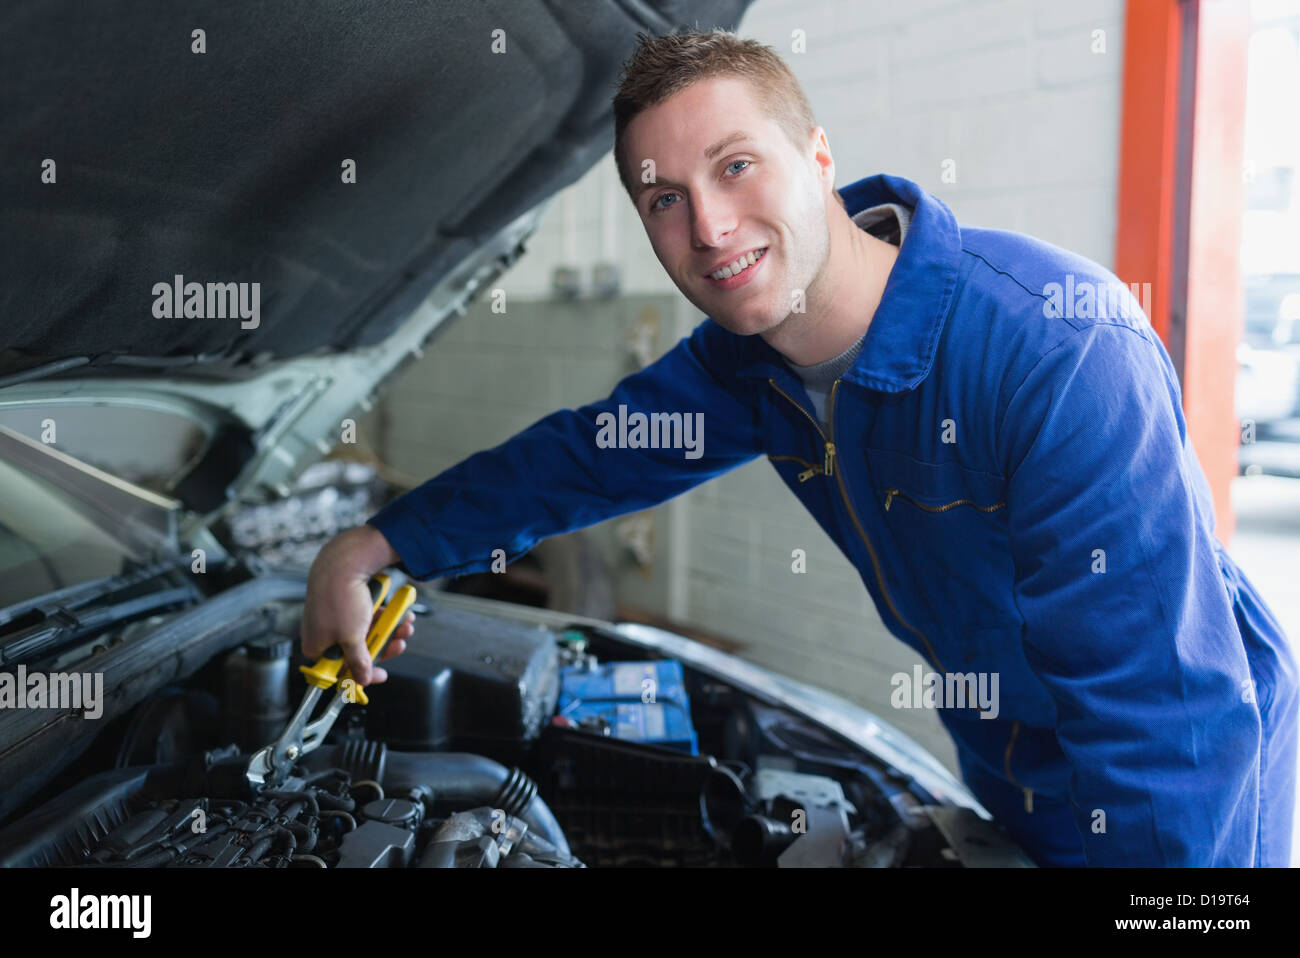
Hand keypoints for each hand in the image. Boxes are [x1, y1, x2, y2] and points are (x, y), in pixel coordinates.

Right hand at [301, 524, 414, 684]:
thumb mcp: (352, 639)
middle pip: (357, 650)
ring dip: (388, 630)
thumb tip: (361, 680)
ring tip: (405, 625)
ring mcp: (334, 617)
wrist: (344, 561)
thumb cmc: (340, 600)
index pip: (339, 671)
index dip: (362, 674)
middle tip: (399, 643)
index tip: (380, 674)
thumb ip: (358, 662)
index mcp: (316, 647)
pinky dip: (383, 616)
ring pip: (366, 632)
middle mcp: (323, 633)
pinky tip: (399, 613)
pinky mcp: (346, 604)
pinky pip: (367, 616)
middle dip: (383, 646)